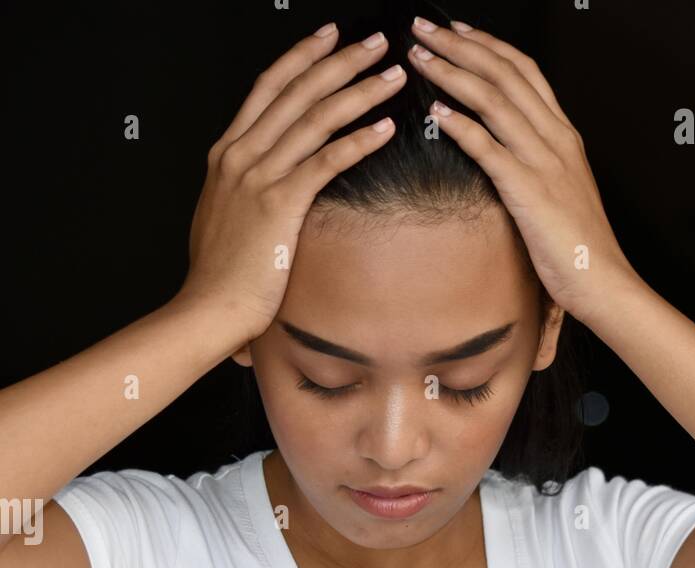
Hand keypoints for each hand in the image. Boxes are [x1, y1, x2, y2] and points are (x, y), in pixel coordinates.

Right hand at [178, 24, 405, 346]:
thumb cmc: (220, 277)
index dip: (301, 58)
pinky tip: (386, 127)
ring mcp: (257, 176)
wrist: (207, 308)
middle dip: (340, 60)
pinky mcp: (278, 203)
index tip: (329, 38)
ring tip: (393, 76)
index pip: (267, 89)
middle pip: (296, 91)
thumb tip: (264, 195)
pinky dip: (358, 140)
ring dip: (359, 91)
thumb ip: (243, 196)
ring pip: (315, 117)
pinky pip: (326, 161)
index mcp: (226, 155)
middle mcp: (239, 155)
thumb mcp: (224, 220)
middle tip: (376, 41)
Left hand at [406, 17, 636, 325]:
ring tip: (420, 57)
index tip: (457, 30)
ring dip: (453, 73)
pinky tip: (435, 111)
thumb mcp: (561, 192)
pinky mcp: (529, 191)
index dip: (489, 45)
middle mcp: (556, 138)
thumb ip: (537, 164)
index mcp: (564, 136)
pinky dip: (460, 125)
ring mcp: (543, 162)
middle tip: (424, 27)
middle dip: (461, 45)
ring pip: (494, 100)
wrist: (603, 279)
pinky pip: (489, 148)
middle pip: (505, 74)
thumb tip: (505, 151)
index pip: (525, 72)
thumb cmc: (579, 245)